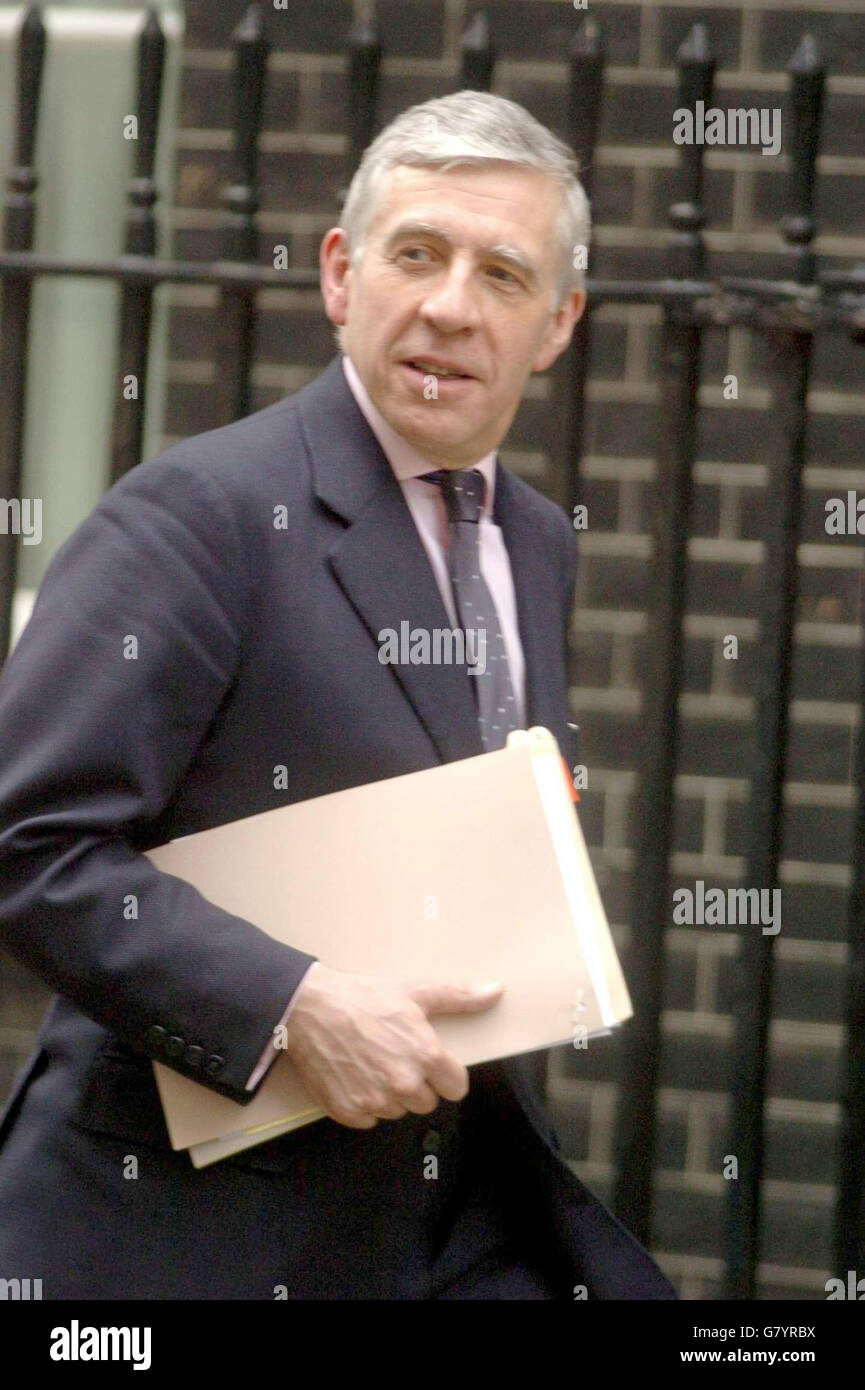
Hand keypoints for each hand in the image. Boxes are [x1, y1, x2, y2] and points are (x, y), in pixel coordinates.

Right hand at [280, 962, 503, 1128]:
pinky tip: (355, 1076)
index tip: (429, 1062)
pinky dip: (363, 1103)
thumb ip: (459, 997)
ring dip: (390, 1094)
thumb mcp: (416, 991)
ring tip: (372, 1062)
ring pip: (397, 1111)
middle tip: (395, 1056)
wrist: (310, 1007)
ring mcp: (375, 1101)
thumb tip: (496, 992)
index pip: (456, 1088)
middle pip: (426, 1102)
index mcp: (426, 1056)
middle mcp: (404, 1084)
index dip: (444, 1074)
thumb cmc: (363, 997)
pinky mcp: (349, 1112)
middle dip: (416, 1083)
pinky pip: (369, 1119)